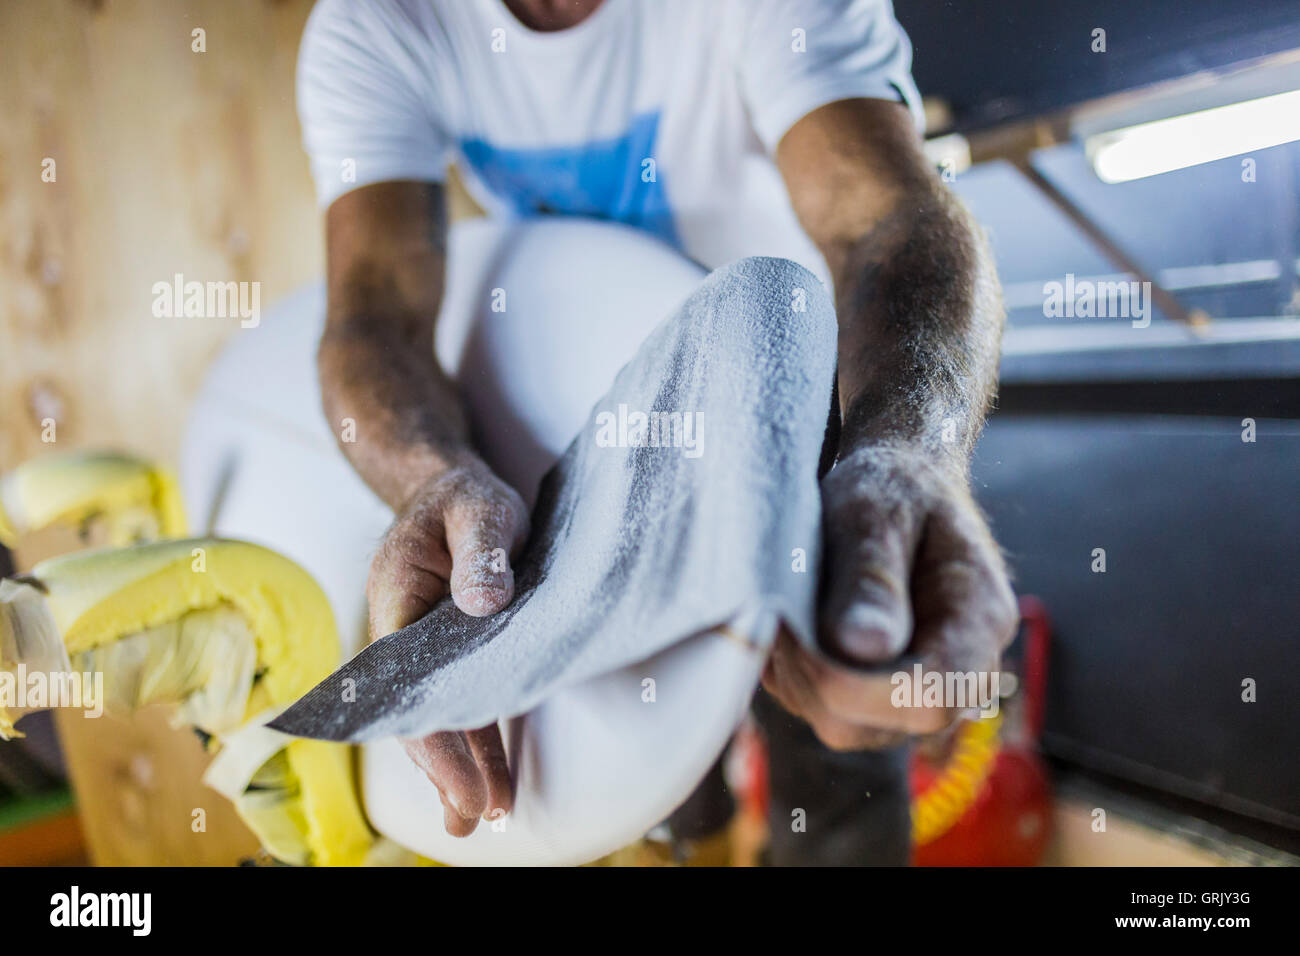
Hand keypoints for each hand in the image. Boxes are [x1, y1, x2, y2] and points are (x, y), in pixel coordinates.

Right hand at [368, 462, 528, 835]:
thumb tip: (483, 603)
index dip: (435, 739)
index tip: (462, 782)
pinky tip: (489, 779)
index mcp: (398, 600)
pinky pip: (464, 702)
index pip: (412, 686)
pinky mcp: (455, 651)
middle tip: (473, 819)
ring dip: (463, 765)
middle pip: (422, 712)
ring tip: (482, 816)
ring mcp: (427, 647)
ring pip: (443, 715)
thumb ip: (480, 552)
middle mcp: (404, 633)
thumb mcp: (478, 508)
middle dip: (447, 770)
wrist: (451, 488)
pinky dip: (477, 741)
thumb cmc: (462, 497)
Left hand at [762, 445, 1017, 750]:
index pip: (933, 695)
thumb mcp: (875, 512)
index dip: (863, 686)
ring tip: (788, 604)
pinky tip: (792, 618)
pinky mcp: (874, 697)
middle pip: (880, 722)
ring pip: (840, 724)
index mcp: (980, 620)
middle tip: (782, 609)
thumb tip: (864, 647)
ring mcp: (915, 691)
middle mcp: (958, 671)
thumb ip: (872, 577)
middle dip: (815, 675)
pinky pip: (817, 709)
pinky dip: (791, 670)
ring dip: (797, 671)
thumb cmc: (893, 489)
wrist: (896, 486)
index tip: (803, 637)